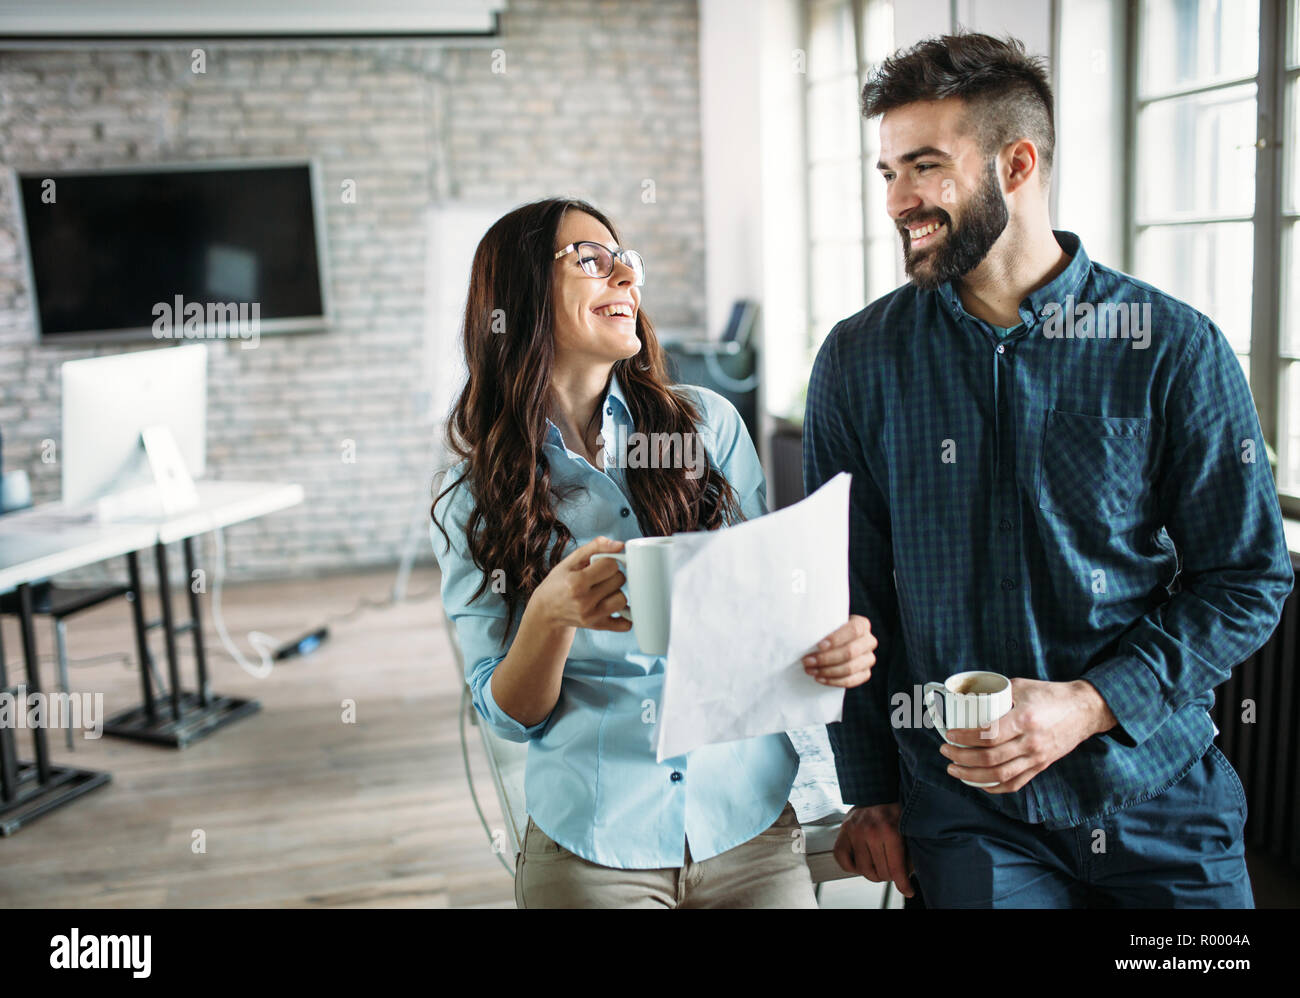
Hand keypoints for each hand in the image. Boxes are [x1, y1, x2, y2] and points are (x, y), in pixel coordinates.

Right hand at [531, 536, 633, 632]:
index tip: (600, 564)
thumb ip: (595, 547)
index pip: (611, 565)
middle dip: (613, 575)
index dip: (608, 561)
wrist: (546, 610)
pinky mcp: (598, 626)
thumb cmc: (559, 583)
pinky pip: (624, 624)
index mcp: (576, 582)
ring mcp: (591, 616)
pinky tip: (614, 606)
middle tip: (601, 577)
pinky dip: (625, 616)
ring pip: (622, 599)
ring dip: (617, 592)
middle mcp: (584, 601)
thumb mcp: (571, 561)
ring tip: (605, 591)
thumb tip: (620, 545)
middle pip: (619, 580)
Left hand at [803, 615, 875, 686]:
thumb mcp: (827, 625)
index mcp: (862, 624)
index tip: (819, 646)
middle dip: (826, 659)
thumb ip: (821, 628)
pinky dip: (834, 681)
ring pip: (850, 668)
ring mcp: (869, 659)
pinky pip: (851, 681)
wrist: (835, 644)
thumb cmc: (828, 632)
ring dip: (827, 671)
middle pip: (850, 652)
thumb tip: (804, 637)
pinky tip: (820, 678)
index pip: (853, 630)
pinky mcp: (865, 673)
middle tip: (807, 661)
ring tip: (810, 670)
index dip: (836, 639)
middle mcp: (869, 641)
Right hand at [832, 803, 913, 896]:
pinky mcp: (843, 830)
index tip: (908, 890)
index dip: (903, 884)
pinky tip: (862, 861)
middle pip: (880, 872)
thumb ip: (910, 854)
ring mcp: (854, 830)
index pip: (896, 869)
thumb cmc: (895, 810)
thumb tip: (907, 878)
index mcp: (890, 830)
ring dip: (872, 872)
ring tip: (879, 865)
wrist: (877, 789)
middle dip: (889, 875)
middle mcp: (870, 830)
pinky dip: (851, 866)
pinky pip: (842, 859)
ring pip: (862, 869)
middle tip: (894, 869)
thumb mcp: (908, 829)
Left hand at [939, 678, 1117, 793]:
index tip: (950, 734)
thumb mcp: (1021, 687)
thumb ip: (997, 694)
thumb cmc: (1050, 694)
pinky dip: (995, 786)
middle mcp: (1031, 742)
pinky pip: (1016, 783)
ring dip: (972, 775)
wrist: (1084, 710)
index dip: (965, 738)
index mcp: (1024, 720)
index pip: (989, 735)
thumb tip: (969, 699)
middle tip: (945, 751)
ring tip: (953, 769)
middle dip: (962, 757)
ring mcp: (1037, 758)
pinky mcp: (1041, 766)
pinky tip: (978, 783)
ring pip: (1000, 775)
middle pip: (990, 758)